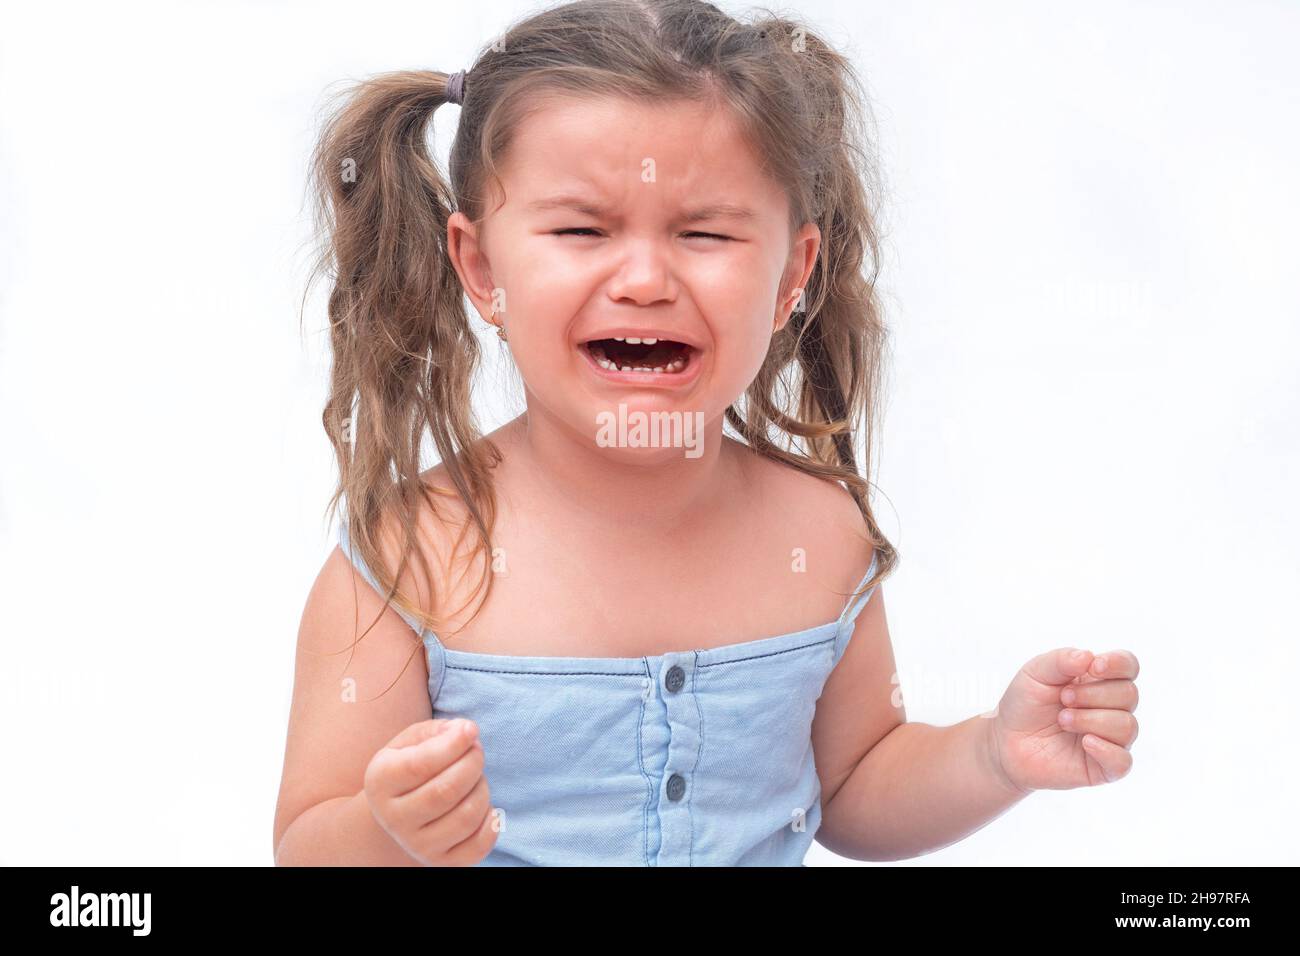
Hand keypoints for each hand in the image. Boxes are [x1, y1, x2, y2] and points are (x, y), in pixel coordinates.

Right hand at [363, 717, 499, 865]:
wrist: (399, 812)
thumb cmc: (411, 766)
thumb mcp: (412, 741)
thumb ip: (438, 730)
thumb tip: (466, 731)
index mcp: (380, 782)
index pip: (420, 764)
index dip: (453, 744)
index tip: (471, 730)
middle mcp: (394, 819)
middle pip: (446, 791)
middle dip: (472, 763)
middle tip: (476, 751)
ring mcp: (417, 845)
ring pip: (466, 816)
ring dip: (482, 788)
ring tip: (476, 777)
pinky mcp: (442, 862)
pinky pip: (479, 846)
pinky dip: (492, 821)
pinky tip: (482, 805)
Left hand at [984, 648, 1139, 793]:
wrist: (1005, 741)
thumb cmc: (1025, 704)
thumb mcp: (1036, 672)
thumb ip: (1062, 659)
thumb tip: (1090, 657)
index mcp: (1099, 680)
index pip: (1128, 666)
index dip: (1118, 663)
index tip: (1093, 667)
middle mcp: (1111, 708)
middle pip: (1129, 694)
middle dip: (1093, 694)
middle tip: (1063, 699)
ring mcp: (1110, 738)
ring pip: (1127, 726)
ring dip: (1091, 720)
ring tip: (1062, 720)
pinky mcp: (1104, 767)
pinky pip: (1123, 761)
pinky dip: (1106, 749)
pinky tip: (1085, 743)